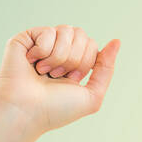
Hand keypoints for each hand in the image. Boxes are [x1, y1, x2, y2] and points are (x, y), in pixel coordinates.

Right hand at [0, 25, 119, 135]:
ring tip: (44, 72)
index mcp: (73, 63)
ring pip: (67, 30)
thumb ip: (107, 68)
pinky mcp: (25, 39)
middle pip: (82, 35)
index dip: (85, 63)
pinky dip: (43, 50)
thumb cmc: (56, 109)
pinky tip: (32, 62)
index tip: (71, 80)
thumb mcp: (93, 95)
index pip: (92, 45)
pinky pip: (48, 31)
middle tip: (57, 77)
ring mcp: (41, 44)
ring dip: (59, 56)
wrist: (27, 112)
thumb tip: (116, 41)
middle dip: (74, 59)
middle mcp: (58, 51)